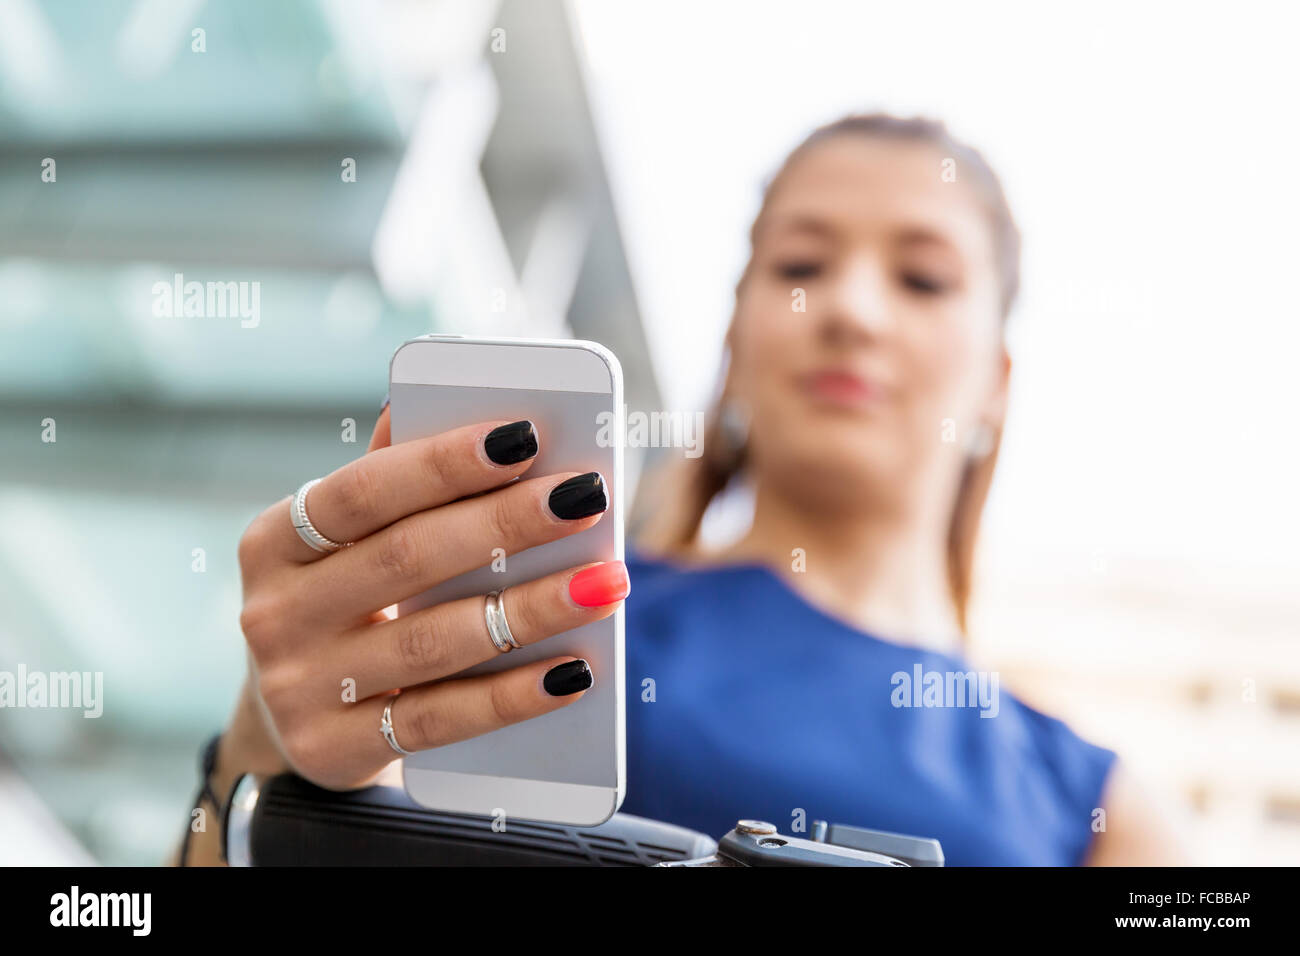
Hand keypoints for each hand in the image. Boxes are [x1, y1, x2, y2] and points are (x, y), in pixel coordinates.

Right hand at [230, 409, 627, 790]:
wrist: (294, 721)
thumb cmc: (342, 604)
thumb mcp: (345, 546)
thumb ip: (389, 481)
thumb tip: (423, 400)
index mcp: (276, 541)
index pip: (364, 491)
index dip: (442, 462)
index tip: (524, 435)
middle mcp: (276, 613)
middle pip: (407, 559)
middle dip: (506, 524)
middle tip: (586, 498)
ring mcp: (301, 688)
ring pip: (433, 641)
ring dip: (530, 609)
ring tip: (605, 582)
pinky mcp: (335, 750)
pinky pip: (438, 720)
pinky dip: (511, 696)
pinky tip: (572, 671)